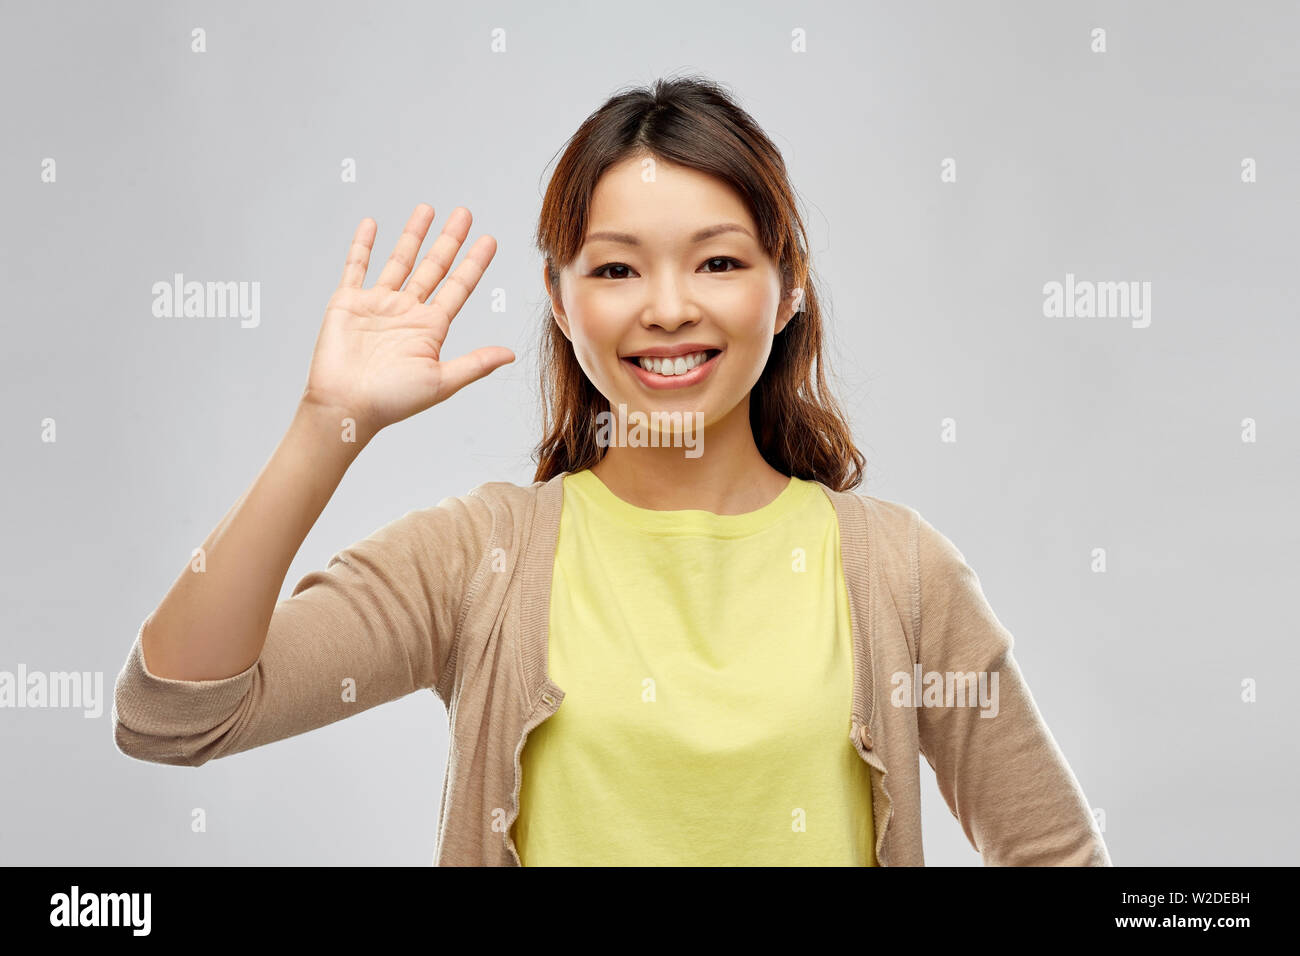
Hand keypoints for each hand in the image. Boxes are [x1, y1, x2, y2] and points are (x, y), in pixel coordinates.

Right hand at [300, 204, 513, 438]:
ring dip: (413, 235)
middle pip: (433, 267)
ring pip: (399, 261)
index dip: (474, 263)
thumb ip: (475, 364)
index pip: (458, 287)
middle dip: (449, 240)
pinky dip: (362, 245)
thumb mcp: (441, 381)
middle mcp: (406, 312)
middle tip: (465, 214)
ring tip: (427, 209)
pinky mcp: (347, 302)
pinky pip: (356, 266)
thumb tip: (511, 354)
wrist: (345, 406)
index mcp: (430, 329)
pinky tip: (371, 223)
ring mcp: (377, 305)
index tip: (489, 240)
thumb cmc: (392, 401)